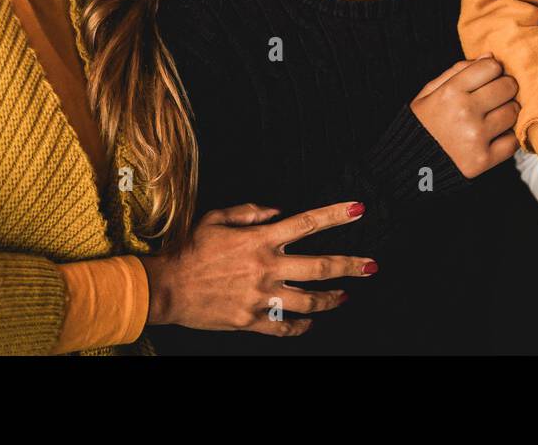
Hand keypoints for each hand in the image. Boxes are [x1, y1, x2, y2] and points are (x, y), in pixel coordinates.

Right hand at [139, 201, 375, 335]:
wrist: (165, 287)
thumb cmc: (189, 250)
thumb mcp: (216, 218)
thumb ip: (250, 212)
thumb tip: (277, 212)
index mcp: (260, 240)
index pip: (307, 223)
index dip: (335, 215)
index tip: (358, 210)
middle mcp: (266, 267)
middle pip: (319, 267)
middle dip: (350, 265)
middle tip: (372, 266)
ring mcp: (261, 297)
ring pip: (309, 300)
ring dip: (332, 299)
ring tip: (345, 297)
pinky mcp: (251, 321)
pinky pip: (284, 327)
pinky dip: (301, 327)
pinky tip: (310, 324)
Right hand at [411, 55, 520, 177]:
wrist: (410, 165)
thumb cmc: (423, 123)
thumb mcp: (429, 92)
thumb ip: (458, 71)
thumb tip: (490, 56)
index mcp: (450, 92)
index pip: (492, 67)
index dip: (493, 70)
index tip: (488, 78)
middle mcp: (465, 112)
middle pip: (507, 87)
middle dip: (505, 88)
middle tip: (496, 96)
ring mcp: (476, 136)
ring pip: (513, 112)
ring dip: (508, 111)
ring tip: (494, 116)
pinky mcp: (484, 159)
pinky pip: (513, 141)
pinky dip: (508, 137)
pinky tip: (495, 135)